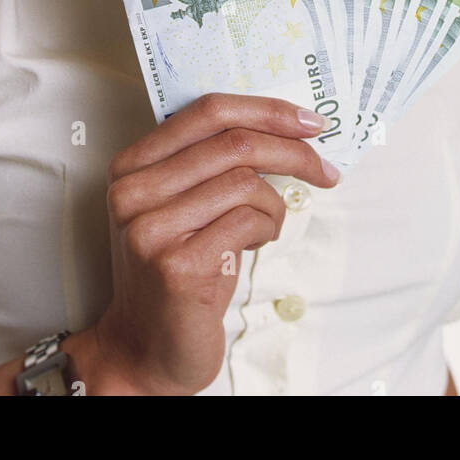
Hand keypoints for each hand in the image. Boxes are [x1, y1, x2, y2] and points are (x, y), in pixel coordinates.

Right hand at [86, 92, 340, 395]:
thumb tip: (288, 127)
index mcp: (133, 164)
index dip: (266, 110)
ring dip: (275, 205)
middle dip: (292, 153)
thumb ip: (213, 164)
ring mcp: (150, 228)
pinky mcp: (175, 266)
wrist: (145, 348)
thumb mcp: (185, 205)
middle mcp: (134, 190)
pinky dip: (268, 229)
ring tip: (268, 226)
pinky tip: (256, 244)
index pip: (208, 111)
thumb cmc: (179, 270)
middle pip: (233, 143)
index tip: (310, 122)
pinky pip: (246, 222)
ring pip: (245, 183)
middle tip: (325, 171)